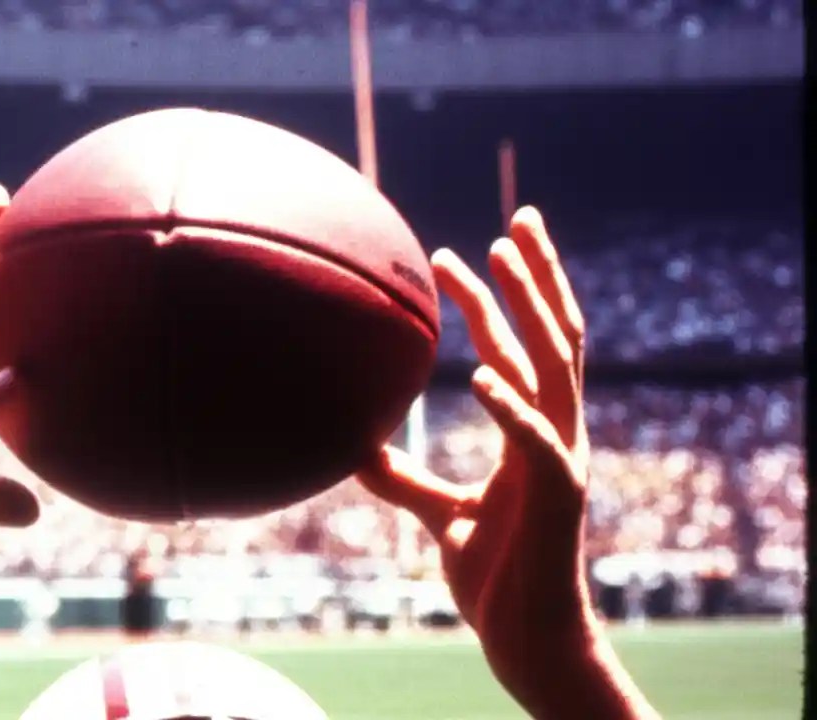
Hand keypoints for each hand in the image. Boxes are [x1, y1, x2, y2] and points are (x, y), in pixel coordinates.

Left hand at [358, 208, 653, 717]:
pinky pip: (537, 442)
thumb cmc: (492, 573)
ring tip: (498, 259)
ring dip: (528, 310)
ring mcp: (562, 460)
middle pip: (556, 337)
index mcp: (535, 433)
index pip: (526, 349)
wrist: (524, 637)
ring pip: (555, 367)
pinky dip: (511, 406)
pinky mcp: (557, 496)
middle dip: (537, 277)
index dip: (502, 300)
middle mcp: (557, 434)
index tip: (465, 254)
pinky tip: (480, 374)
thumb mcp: (437, 513)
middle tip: (515, 221)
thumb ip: (402, 477)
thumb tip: (352, 445)